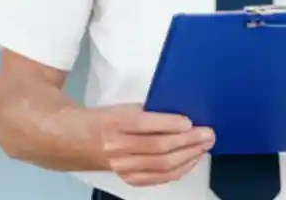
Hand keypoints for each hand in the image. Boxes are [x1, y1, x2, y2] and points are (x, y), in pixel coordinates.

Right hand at [91, 104, 213, 186]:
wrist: (77, 140)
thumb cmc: (105, 119)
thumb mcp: (120, 107)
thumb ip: (147, 111)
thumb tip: (179, 115)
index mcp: (116, 122)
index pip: (147, 125)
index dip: (171, 124)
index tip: (190, 121)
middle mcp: (118, 146)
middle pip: (160, 147)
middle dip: (189, 141)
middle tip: (207, 134)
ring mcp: (123, 166)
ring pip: (163, 165)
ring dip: (189, 156)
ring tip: (204, 146)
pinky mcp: (129, 178)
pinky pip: (159, 178)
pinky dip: (179, 170)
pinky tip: (191, 160)